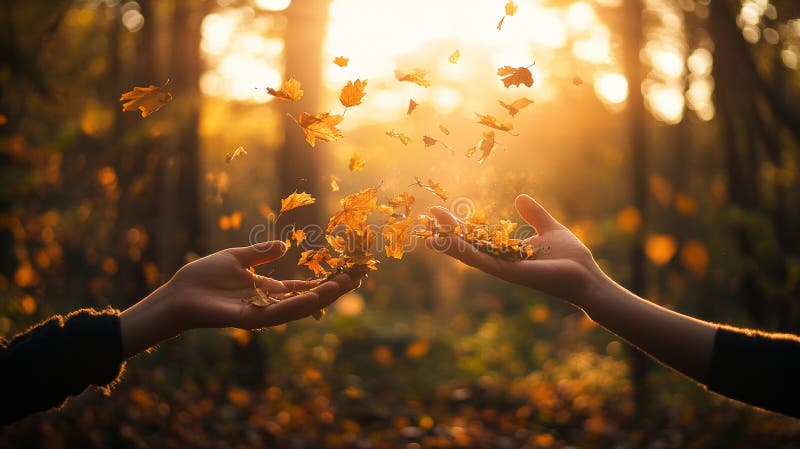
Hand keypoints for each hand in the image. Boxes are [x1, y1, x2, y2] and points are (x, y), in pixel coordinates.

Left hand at [120, 241, 363, 356]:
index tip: (346, 270)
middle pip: (308, 297)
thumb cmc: (202, 277)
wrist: (178, 295)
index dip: (324, 279)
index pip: (302, 286)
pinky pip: (278, 314)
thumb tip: (284, 246)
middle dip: (333, 289)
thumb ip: (260, 253)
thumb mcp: (236, 258)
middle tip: (357, 278)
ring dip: (322, 297)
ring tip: (343, 286)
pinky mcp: (250, 320)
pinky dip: (297, 306)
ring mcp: (262, 313)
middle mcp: (269, 303)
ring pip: (298, 307)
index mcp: (267, 289)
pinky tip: (314, 298)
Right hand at [428, 194, 606, 307]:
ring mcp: (503, 270)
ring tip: (430, 233)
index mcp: (507, 252)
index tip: (442, 210)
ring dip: (449, 244)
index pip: (478, 237)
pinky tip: (449, 243)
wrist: (587, 277)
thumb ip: (534, 215)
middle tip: (430, 215)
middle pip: (468, 246)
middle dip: (449, 232)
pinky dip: (464, 252)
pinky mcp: (509, 273)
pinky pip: (483, 261)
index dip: (460, 224)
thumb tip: (520, 198)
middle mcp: (501, 262)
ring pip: (470, 256)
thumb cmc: (572, 258)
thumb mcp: (549, 228)